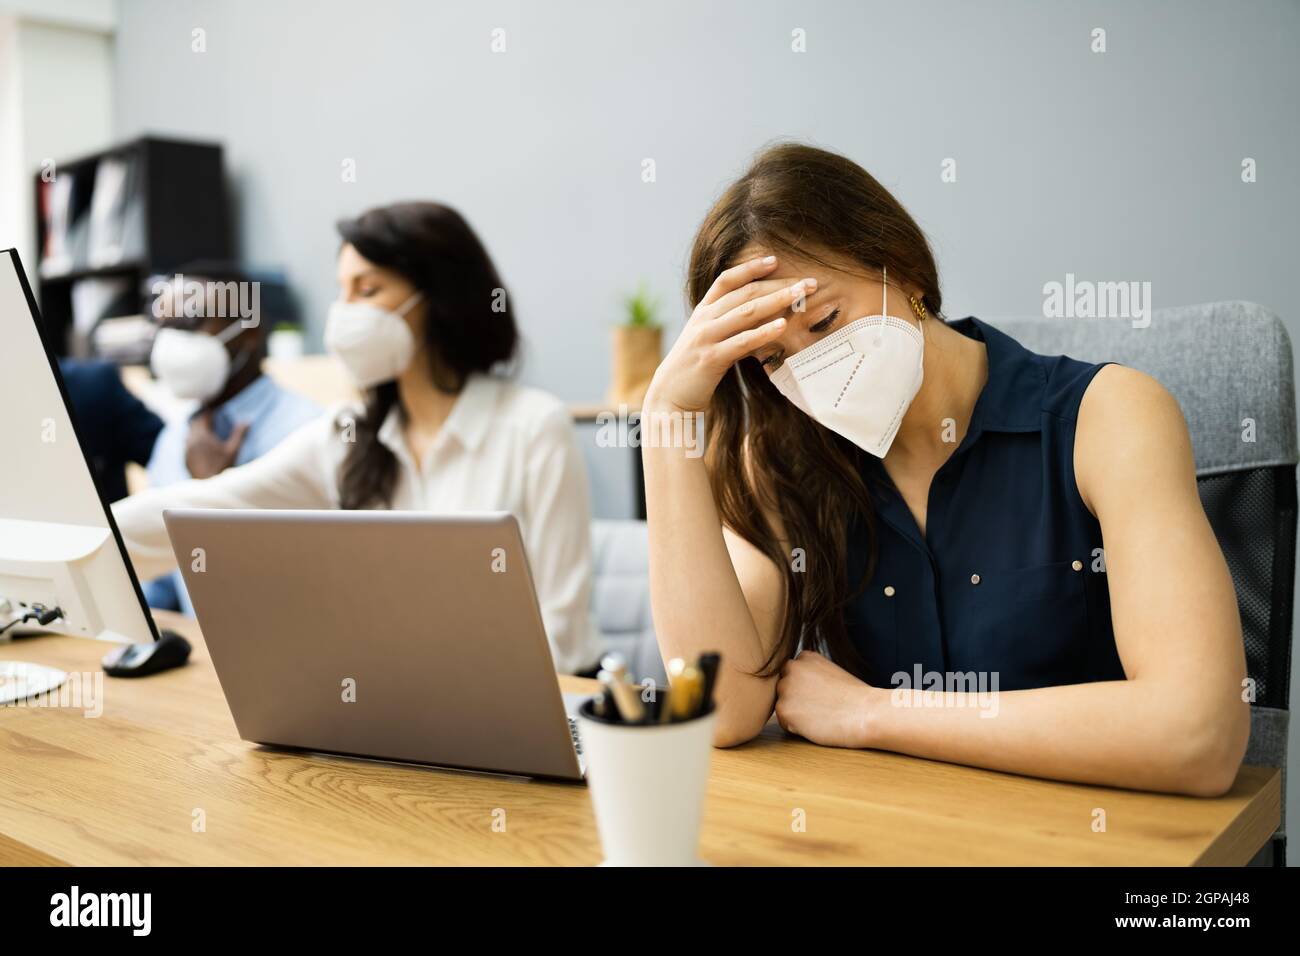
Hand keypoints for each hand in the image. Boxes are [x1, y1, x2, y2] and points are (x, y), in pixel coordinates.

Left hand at [184, 411, 248, 478]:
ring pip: (189, 434)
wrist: (210, 485)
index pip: (203, 417)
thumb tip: (247, 420)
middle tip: (209, 416)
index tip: (213, 408)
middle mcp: (192, 441)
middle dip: (202, 419)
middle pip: (195, 424)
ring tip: (204, 429)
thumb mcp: (233, 449)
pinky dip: (193, 441)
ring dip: (196, 430)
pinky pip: (187, 445)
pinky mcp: (186, 459)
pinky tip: (199, 445)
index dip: (209, 411)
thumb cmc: (223, 466)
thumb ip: (239, 433)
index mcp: (203, 436)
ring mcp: (187, 450)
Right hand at [643, 255, 814, 413]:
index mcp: (703, 311)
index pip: (727, 280)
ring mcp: (706, 337)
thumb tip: (765, 318)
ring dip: (776, 301)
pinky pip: (742, 342)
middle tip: (807, 282)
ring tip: (801, 295)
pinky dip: (764, 332)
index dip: (750, 268)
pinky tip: (783, 325)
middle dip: (778, 285)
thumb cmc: (695, 368)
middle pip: (744, 293)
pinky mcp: (711, 358)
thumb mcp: (710, 339)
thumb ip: (731, 326)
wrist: (669, 395)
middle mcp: (704, 319)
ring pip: (746, 312)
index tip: (774, 260)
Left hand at [775, 650, 875, 748]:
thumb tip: (796, 688)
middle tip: (821, 707)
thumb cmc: (854, 698)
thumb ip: (810, 675)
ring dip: (795, 713)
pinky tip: (815, 724)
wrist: (866, 713)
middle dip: (796, 699)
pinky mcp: (784, 709)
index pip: (791, 675)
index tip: (822, 695)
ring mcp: (785, 688)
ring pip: (781, 705)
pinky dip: (795, 727)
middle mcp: (791, 668)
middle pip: (783, 689)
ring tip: (819, 715)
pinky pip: (783, 721)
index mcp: (804, 657)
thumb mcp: (830, 673)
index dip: (805, 689)